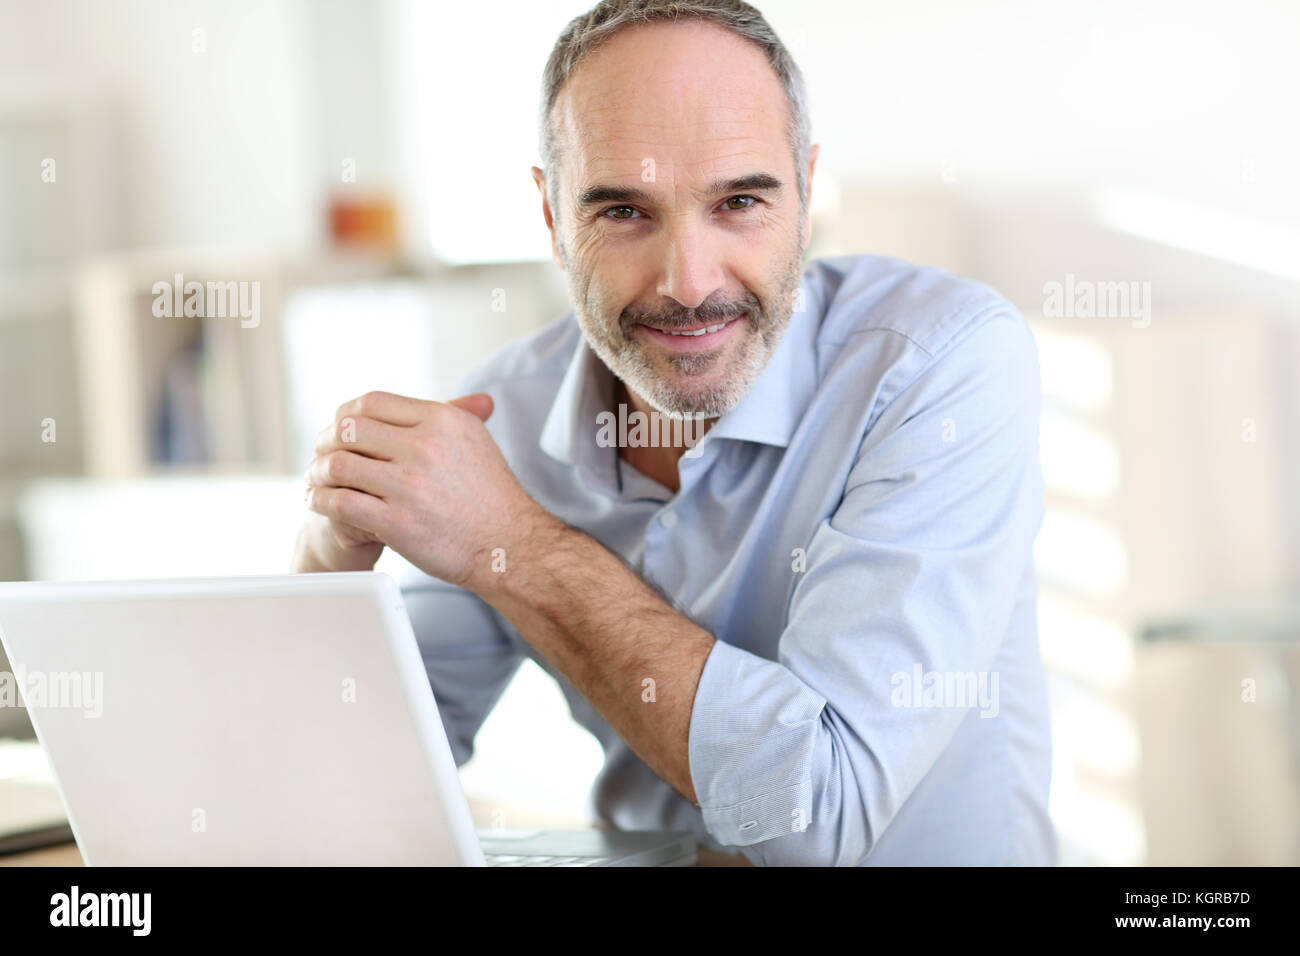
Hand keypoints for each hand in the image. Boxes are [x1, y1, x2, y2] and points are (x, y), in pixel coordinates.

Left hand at [304, 390, 555, 591]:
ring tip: (317, 480)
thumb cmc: (492, 497)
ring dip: (318, 472)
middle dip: (326, 440)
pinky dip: (321, 501)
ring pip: (338, 464)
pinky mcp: (398, 523)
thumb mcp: (476, 441)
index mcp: (443, 421)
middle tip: (321, 454)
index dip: (346, 413)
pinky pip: (340, 503)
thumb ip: (450, 414)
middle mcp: (426, 448)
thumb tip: (424, 403)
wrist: (510, 545)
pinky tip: (320, 503)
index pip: (373, 402)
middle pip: (349, 429)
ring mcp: (410, 486)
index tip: (339, 427)